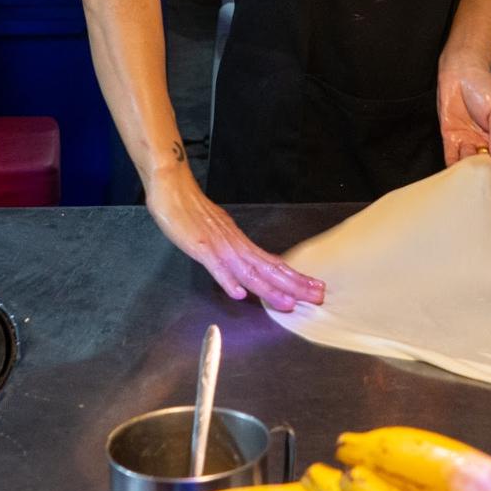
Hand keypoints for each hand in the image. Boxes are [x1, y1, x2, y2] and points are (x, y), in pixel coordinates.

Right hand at [146, 169, 324, 310]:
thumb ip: (233, 252)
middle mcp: (235, 245)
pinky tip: (238, 294)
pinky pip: (216, 266)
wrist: (174, 188)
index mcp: (241, 243)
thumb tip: (247, 270)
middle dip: (294, 285)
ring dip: (269, 289)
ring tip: (288, 303)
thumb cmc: (193, 211)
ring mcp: (218, 246)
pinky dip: (228, 280)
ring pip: (249, 271)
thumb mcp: (220, 232)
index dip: (294, 277)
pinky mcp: (200, 247)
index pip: (273, 263)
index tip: (313, 287)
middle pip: (269, 269)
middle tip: (317, 296)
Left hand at [437, 57, 490, 166]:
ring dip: (468, 169)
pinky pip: (450, 155)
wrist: (462, 73)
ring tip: (470, 171)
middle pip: (483, 164)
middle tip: (483, 177)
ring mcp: (466, 140)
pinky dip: (452, 166)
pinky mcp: (450, 137)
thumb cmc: (485, 88)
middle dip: (483, 172)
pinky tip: (455, 174)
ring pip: (467, 163)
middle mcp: (482, 141)